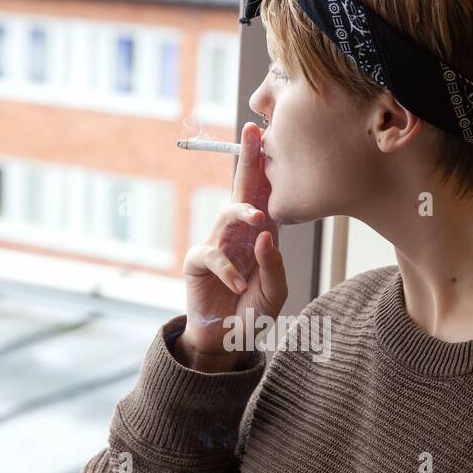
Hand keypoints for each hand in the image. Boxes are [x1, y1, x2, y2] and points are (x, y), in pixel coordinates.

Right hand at [181, 121, 286, 361]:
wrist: (226, 340)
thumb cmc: (252, 311)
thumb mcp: (275, 292)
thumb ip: (274, 266)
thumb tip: (265, 234)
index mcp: (261, 235)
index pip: (267, 196)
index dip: (269, 169)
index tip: (272, 136)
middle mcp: (239, 234)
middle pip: (243, 190)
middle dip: (248, 160)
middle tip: (253, 132)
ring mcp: (218, 245)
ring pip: (226, 213)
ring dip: (243, 211)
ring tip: (260, 219)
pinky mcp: (198, 262)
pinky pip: (212, 254)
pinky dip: (228, 269)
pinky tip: (239, 284)